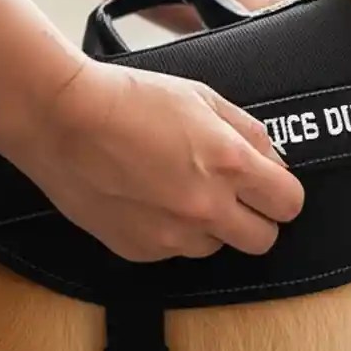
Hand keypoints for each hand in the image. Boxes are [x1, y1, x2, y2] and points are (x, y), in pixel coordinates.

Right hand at [0, 59, 303, 261]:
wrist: (62, 120)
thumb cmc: (130, 100)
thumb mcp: (204, 99)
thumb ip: (249, 134)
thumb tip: (274, 162)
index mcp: (230, 165)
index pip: (289, 204)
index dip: (282, 195)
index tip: (270, 187)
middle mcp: (206, 207)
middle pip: (263, 240)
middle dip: (256, 219)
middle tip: (235, 196)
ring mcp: (171, 235)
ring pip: (216, 248)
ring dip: (211, 227)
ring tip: (181, 191)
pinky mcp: (138, 250)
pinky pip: (174, 251)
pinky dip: (171, 232)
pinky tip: (150, 200)